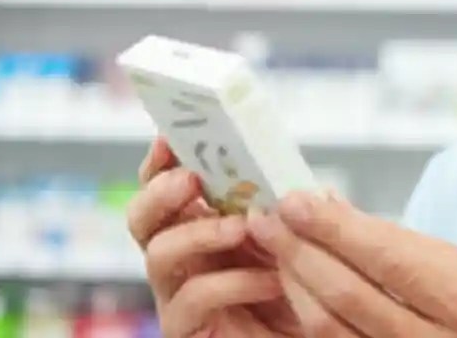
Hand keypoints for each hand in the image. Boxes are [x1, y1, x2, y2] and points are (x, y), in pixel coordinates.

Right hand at [128, 138, 301, 337]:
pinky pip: (192, 299)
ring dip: (200, 232)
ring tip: (242, 227)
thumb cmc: (302, 290)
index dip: (162, 160)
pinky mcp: (185, 329)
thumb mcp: (303, 238)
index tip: (169, 138)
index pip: (166, 185)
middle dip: (161, 192)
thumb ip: (298, 210)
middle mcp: (182, 258)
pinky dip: (232, 283)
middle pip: (142, 218)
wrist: (315, 332)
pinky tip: (271, 279)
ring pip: (159, 254)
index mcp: (203, 225)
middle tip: (191, 180)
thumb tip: (304, 184)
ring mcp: (177, 295)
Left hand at [247, 192, 456, 337]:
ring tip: (273, 245)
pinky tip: (289, 285)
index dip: (335, 228)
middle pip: (348, 295)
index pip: (388, 259)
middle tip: (268, 217)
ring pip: (328, 327)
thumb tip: (336, 207)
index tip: (297, 201)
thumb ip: (399, 242)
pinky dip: (301, 315)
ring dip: (293, 281)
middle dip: (300, 250)